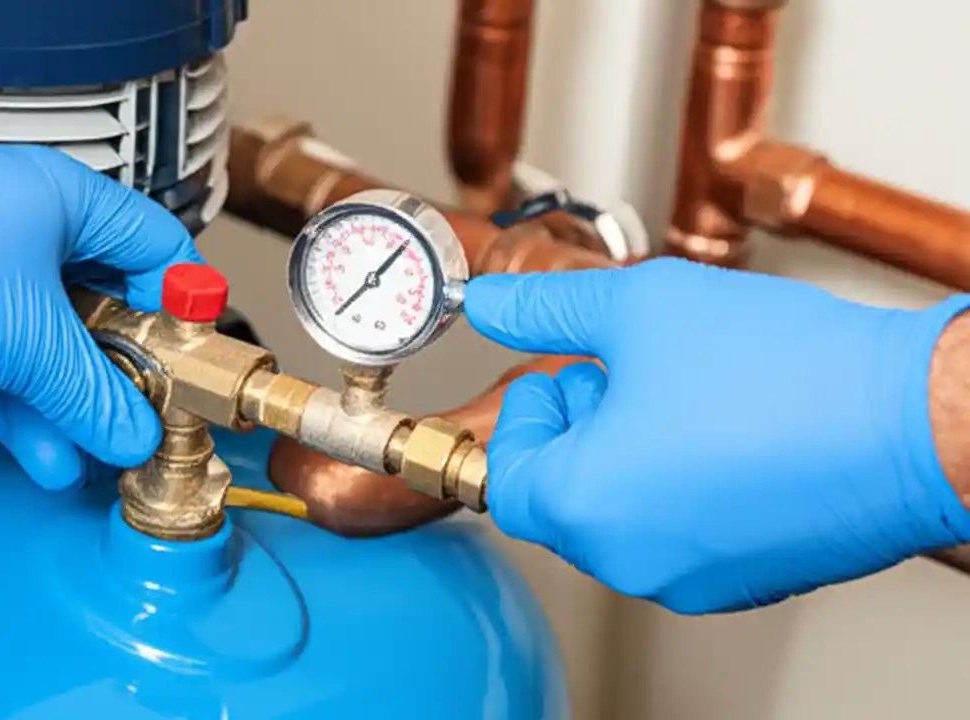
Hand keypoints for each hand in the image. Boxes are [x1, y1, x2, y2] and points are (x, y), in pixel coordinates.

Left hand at [0, 145, 200, 489]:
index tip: (193, 355)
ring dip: (77, 402)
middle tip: (149, 412)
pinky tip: (50, 454)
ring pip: (55, 342)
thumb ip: (91, 393)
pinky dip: (29, 408)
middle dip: (127, 369)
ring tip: (100, 451)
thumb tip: (132, 430)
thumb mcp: (24, 338)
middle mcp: (29, 226)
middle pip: (108, 302)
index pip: (157, 246)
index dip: (184, 303)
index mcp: (64, 200)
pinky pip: (8, 364)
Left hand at [465, 258, 969, 612]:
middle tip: (619, 371)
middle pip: (562, 499)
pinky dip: (680, 482)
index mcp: (585, 506)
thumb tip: (496, 303)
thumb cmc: (787, 374)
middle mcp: (630, 559)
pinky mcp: (748, 578)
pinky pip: (682, 532)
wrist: (914, 421)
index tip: (560, 374)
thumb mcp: (638, 308)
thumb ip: (548, 307)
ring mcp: (693, 578)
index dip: (529, 415)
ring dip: (627, 451)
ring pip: (622, 515)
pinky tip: (724, 425)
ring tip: (678, 388)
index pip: (506, 479)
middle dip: (578, 427)